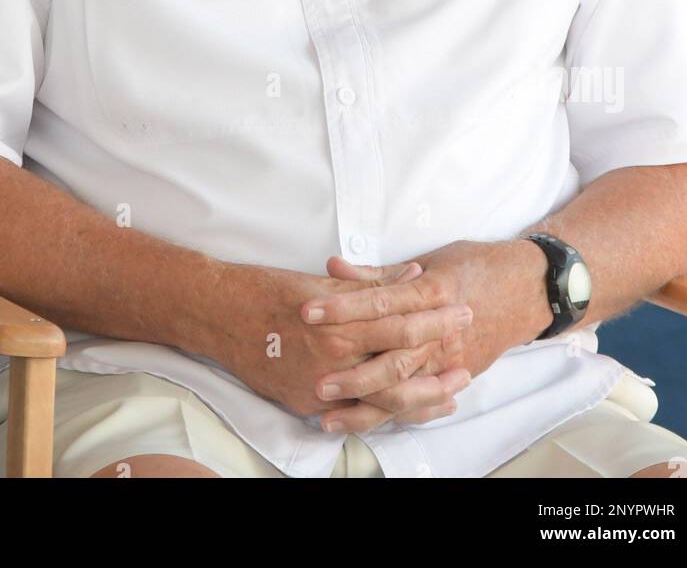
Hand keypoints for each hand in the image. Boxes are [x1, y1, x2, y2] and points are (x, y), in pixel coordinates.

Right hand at [209, 257, 474, 423]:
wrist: (216, 315)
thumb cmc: (266, 289)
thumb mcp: (321, 280)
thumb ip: (371, 282)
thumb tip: (414, 274)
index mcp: (339, 319)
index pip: (400, 319)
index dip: (433, 314)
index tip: (459, 307)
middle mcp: (334, 356)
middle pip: (399, 362)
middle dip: (437, 357)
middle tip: (469, 354)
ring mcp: (320, 386)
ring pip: (383, 398)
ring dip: (421, 396)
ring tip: (451, 394)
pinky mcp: (307, 404)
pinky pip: (354, 413)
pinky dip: (383, 413)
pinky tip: (406, 412)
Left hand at [305, 239, 538, 432]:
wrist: (528, 288)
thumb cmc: (475, 266)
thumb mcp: (429, 259)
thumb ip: (379, 272)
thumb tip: (333, 267)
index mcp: (431, 291)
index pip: (380, 302)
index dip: (343, 308)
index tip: (309, 313)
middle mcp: (440, 330)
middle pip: (392, 357)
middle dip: (352, 373)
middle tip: (316, 381)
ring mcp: (451, 358)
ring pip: (405, 390)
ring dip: (366, 405)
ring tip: (328, 414)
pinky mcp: (458, 374)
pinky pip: (423, 401)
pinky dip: (394, 414)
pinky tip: (366, 422)